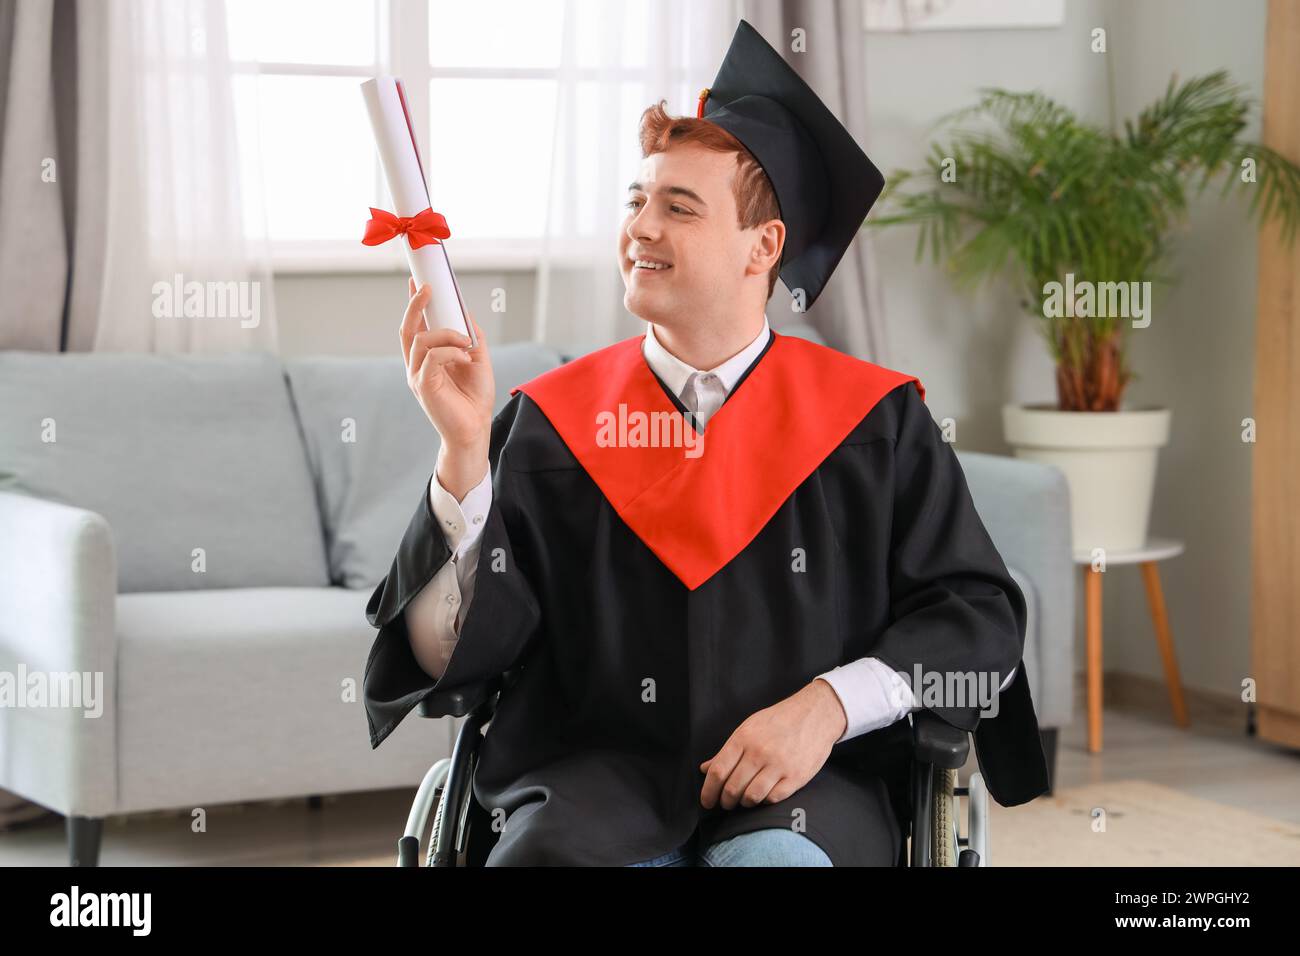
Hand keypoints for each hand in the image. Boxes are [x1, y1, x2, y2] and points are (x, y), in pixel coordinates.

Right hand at [399, 277, 493, 486]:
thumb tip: (465, 312)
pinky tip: (463, 356)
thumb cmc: (475, 398)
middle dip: (415, 305)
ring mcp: (417, 376)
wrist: (475, 428)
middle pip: (408, 329)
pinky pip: (431, 358)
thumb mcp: (477, 359)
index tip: (418, 282)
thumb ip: (470, 336)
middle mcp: (417, 365)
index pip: (415, 326)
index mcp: (427, 359)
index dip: (414, 304)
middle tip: (427, 288)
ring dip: (446, 334)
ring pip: (421, 340)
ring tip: (465, 341)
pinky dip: (449, 351)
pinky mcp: (423, 386)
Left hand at [698, 679, 846, 809]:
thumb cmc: (779, 721)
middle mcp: (759, 752)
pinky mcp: (796, 777)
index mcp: (743, 738)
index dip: (708, 791)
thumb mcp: (749, 728)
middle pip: (732, 788)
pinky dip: (765, 801)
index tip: (707, 801)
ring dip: (744, 803)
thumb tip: (705, 768)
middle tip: (726, 803)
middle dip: (725, 801)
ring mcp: (779, 765)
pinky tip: (764, 795)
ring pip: (752, 797)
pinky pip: (773, 798)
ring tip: (744, 800)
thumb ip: (727, 751)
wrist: (815, 714)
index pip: (718, 772)